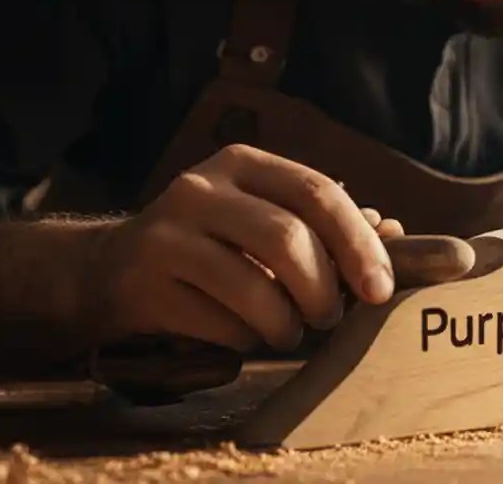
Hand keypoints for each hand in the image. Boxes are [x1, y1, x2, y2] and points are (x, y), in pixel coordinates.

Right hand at [96, 144, 408, 352]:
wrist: (109, 269)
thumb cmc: (211, 244)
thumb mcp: (263, 217)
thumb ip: (324, 224)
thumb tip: (392, 231)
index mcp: (243, 163)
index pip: (316, 193)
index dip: (358, 243)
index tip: (381, 289)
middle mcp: (201, 188)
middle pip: (287, 238)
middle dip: (323, 289)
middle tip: (330, 318)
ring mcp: (166, 234)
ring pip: (253, 286)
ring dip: (286, 323)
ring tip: (290, 333)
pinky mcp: (143, 282)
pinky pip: (218, 322)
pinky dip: (246, 339)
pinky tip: (245, 335)